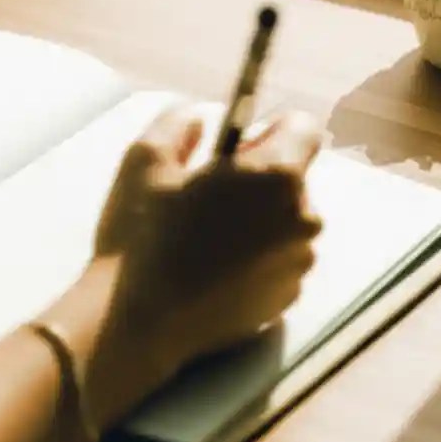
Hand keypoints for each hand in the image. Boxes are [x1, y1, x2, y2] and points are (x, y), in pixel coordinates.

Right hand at [41, 104, 322, 423]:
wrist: (137, 322)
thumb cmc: (142, 238)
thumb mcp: (145, 159)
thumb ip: (180, 121)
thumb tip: (199, 118)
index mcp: (276, 175)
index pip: (303, 127)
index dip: (267, 129)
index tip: (234, 148)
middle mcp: (301, 219)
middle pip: (292, 177)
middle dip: (257, 179)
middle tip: (205, 196)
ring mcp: (297, 264)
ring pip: (284, 222)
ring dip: (256, 221)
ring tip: (203, 238)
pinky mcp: (285, 300)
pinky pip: (277, 262)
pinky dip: (253, 259)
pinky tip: (209, 270)